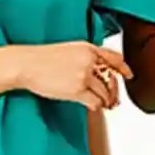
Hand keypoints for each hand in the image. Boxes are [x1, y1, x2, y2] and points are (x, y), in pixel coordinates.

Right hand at [17, 42, 133, 110]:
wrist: (26, 64)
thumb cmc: (41, 58)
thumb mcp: (68, 50)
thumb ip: (84, 57)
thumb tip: (95, 72)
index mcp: (87, 48)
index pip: (114, 57)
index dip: (124, 67)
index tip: (129, 75)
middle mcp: (89, 60)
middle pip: (111, 78)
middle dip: (113, 91)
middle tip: (113, 99)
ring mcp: (84, 75)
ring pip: (104, 92)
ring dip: (105, 101)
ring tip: (102, 105)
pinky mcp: (77, 90)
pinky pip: (95, 102)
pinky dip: (96, 106)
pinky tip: (92, 107)